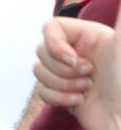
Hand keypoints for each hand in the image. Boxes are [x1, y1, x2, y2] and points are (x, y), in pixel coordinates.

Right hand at [32, 0, 120, 129]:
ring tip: (87, 90)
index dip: (55, 45)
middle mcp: (77, 52)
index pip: (50, 28)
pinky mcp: (62, 93)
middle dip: (62, 69)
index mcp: (88, 36)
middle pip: (42, 51)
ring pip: (39, 71)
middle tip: (89, 75)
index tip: (72, 58)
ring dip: (62, 84)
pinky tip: (80, 101)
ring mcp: (68, 73)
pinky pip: (41, 90)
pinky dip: (58, 98)